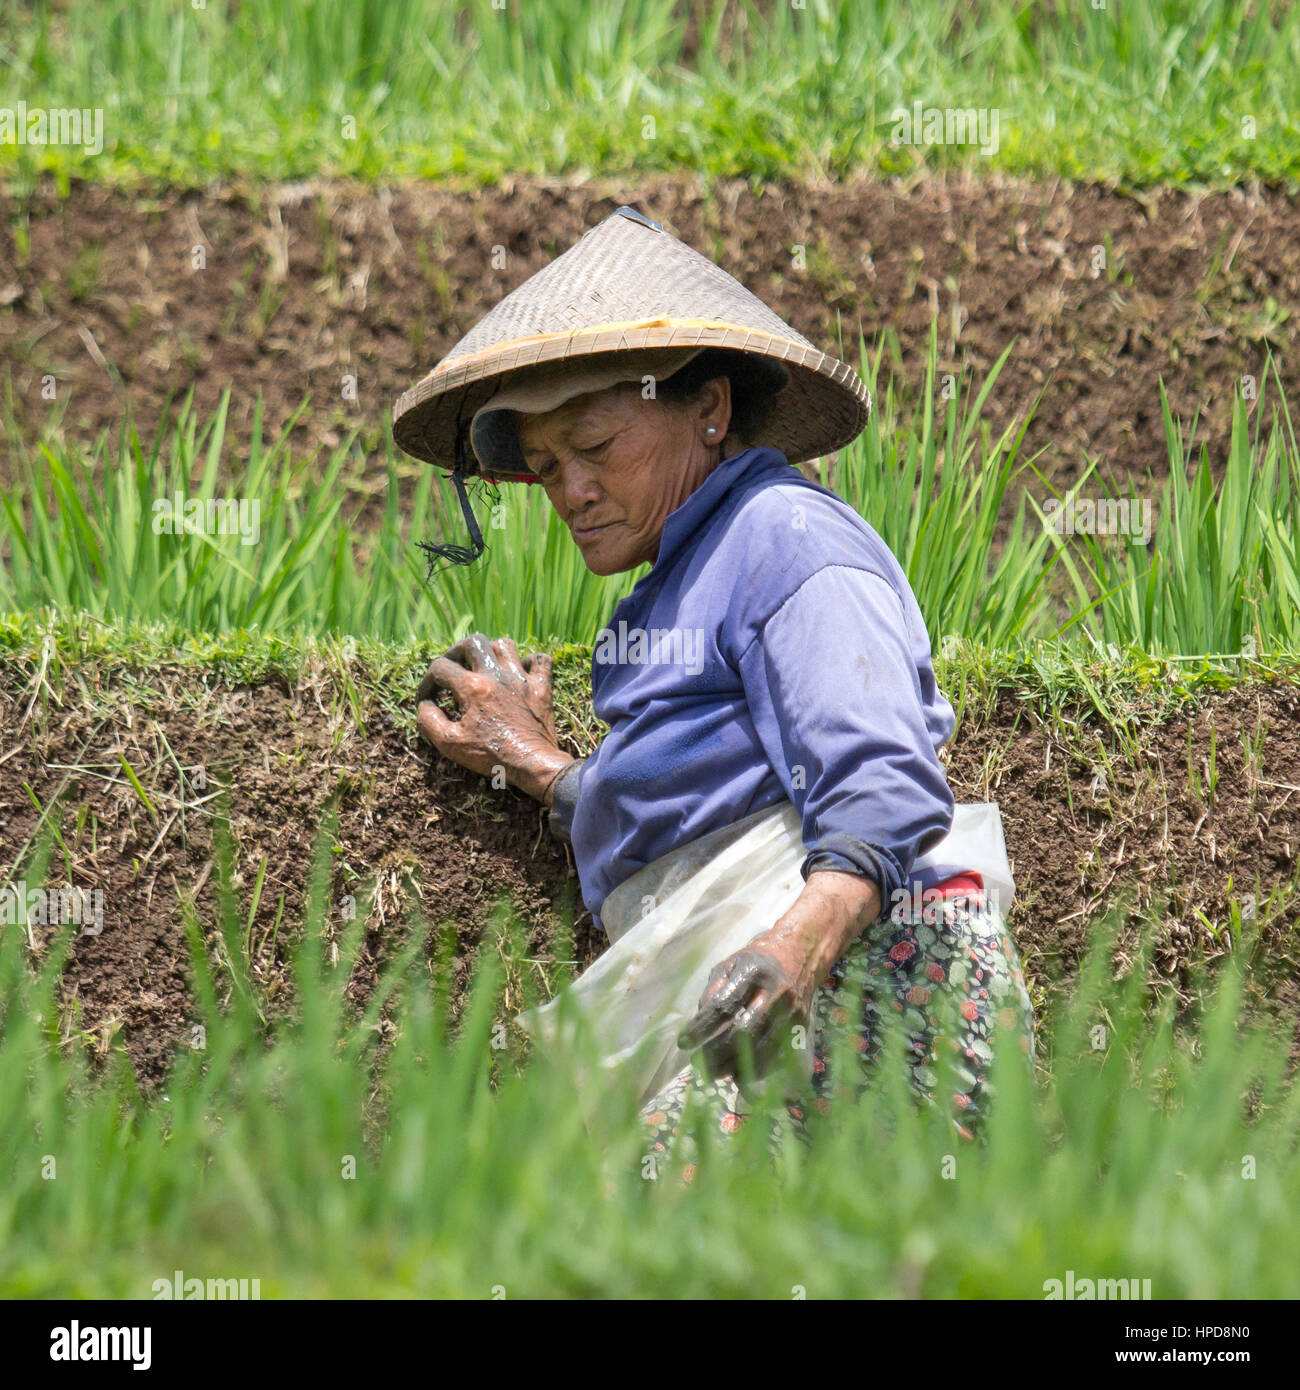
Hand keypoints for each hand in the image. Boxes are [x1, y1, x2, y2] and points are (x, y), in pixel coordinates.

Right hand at [416, 633, 574, 802]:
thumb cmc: (490, 756)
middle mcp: (497, 676)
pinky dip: (530, 661)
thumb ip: (429, 721)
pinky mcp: (542, 687)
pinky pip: (541, 660)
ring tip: (485, 666)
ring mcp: (522, 679)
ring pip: (505, 645)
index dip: (428, 682)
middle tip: (454, 666)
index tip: (429, 697)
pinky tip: (521, 672)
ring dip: (492, 652)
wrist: (532, 764)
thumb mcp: (450, 744)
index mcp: (473, 688)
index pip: (441, 668)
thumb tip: (424, 705)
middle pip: (473, 642)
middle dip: (457, 651)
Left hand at [677, 870, 882, 1081]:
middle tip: (697, 1064)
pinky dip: (756, 1069)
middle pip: (745, 1032)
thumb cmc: (759, 960)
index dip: (702, 1028)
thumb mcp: (730, 964)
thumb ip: (714, 990)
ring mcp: (792, 1012)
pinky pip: (777, 1056)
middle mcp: (776, 993)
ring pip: (762, 1050)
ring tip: (713, 1072)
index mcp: (754, 972)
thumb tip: (700, 1024)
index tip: (684, 1042)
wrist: (802, 954)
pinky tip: (738, 1072)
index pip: (724, 1006)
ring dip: (735, 1066)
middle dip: (717, 1053)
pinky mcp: (802, 1027)